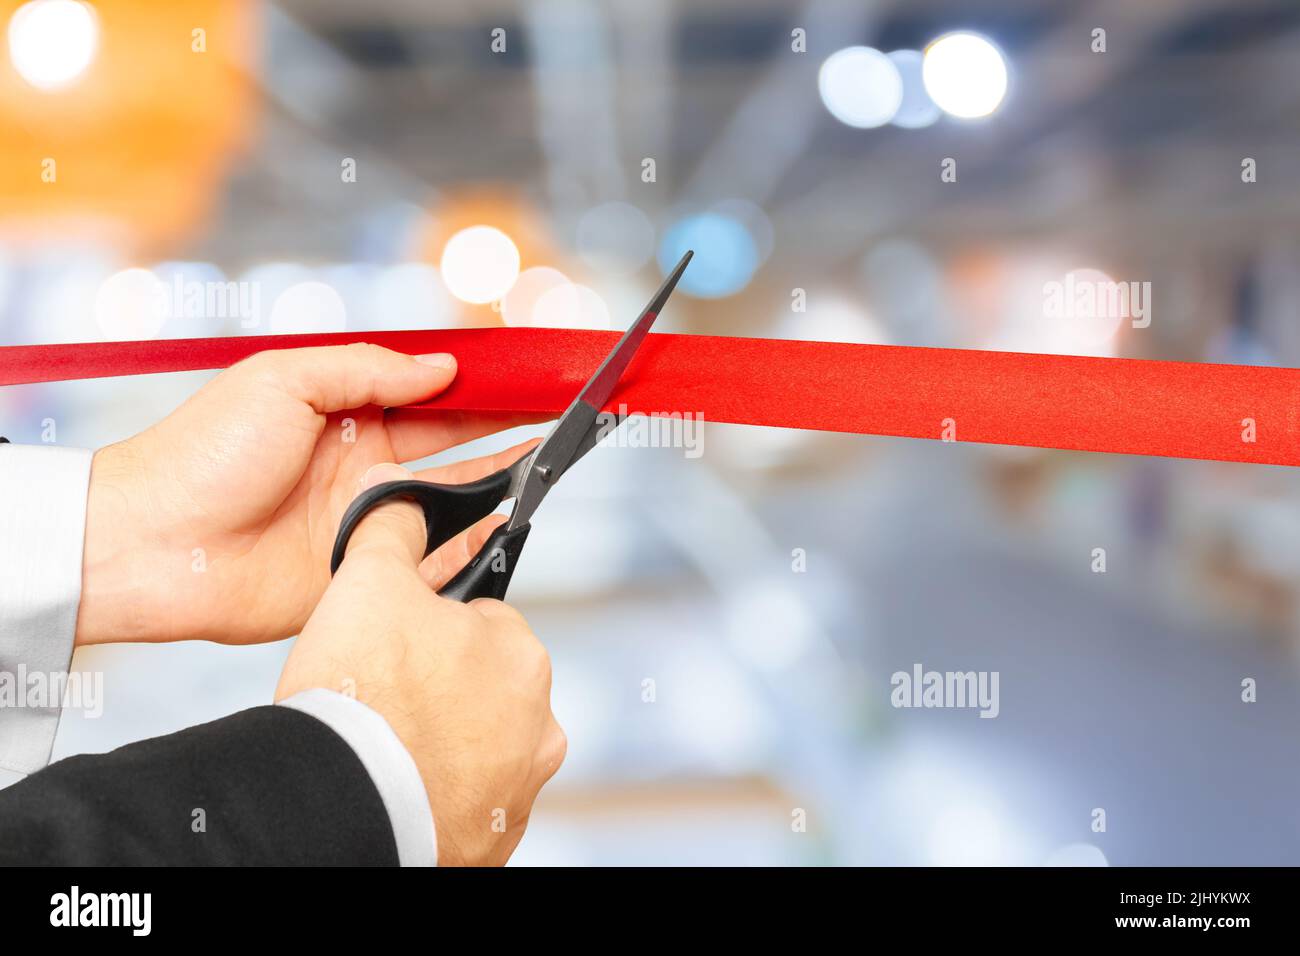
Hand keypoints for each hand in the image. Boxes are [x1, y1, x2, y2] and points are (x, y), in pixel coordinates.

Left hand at [77, 344, 539, 645]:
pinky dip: (468, 547)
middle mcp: (362, 468)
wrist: (152, 543)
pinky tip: (503, 526)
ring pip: (449, 503)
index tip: (528, 379)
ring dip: (496, 484)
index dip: (480, 387)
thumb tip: (441, 367)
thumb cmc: (203, 452)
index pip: (430, 397)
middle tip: (559, 421)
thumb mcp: (282, 380)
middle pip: (453, 448)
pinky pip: (426, 561)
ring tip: (545, 465)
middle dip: (505, 432)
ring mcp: (364, 522)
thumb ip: (367, 371)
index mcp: (344, 416)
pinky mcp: (360, 575)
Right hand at [276, 464, 565, 865]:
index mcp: (521, 655)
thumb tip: (397, 496)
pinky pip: (463, 803)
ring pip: (476, 747)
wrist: (341, 806)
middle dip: (439, 688)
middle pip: (481, 687)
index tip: (392, 648)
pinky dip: (436, 795)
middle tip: (383, 699)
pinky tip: (396, 785)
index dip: (427, 630)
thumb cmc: (362, 698)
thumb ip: (391, 533)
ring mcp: (518, 788)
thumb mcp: (368, 584)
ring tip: (384, 745)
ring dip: (441, 744)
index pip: (479, 624)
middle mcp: (538, 724)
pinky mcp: (490, 842)